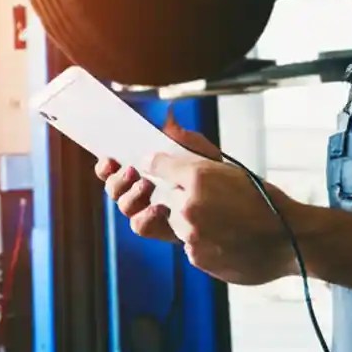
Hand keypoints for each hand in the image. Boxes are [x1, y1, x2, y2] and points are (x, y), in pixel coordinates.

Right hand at [92, 108, 226, 243]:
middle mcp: (146, 193)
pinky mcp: (163, 230)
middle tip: (132, 171)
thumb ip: (183, 138)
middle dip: (117, 180)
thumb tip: (168, 120)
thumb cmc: (222, 180)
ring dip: (129, 197)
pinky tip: (158, 209)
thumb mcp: (203, 154)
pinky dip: (146, 217)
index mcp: (148, 172)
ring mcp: (153, 213)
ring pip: (126, 209)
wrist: (244, 212)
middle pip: (115, 190)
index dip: (107, 166)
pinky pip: (142, 226)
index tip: (109, 159)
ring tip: (146, 186)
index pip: (117, 168)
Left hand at [145, 144, 302, 285]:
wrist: (291, 239)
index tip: (157, 168)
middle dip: (183, 198)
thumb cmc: (267, 202)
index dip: (158, 166)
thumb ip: (197, 148)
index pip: (158, 165)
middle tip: (213, 203)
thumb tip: (170, 126)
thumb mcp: (233, 168)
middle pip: (168, 198)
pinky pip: (189, 245)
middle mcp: (189, 205)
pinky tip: (226, 239)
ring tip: (224, 223)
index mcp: (199, 177)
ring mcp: (191, 234)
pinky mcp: (196, 257)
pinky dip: (202, 242)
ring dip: (192, 222)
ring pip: (177, 223)